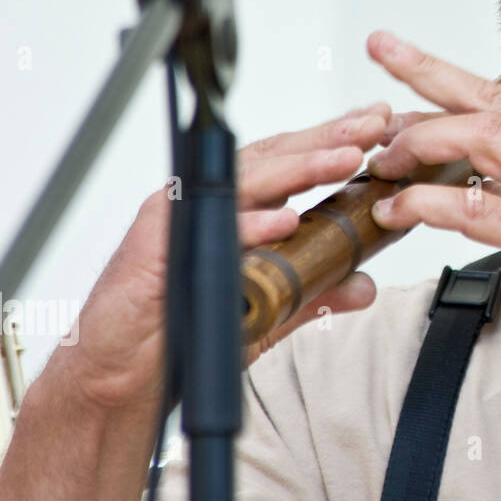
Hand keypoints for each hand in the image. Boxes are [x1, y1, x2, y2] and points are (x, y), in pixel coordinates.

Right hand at [57, 103, 390, 415]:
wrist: (120, 376)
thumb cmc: (185, 330)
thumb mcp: (267, 310)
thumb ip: (315, 292)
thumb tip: (364, 285)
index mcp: (237, 208)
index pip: (292, 163)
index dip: (335, 141)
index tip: (380, 125)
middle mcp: (210, 203)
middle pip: (276, 158)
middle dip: (328, 138)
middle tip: (374, 124)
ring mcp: (183, 219)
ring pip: (248, 182)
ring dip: (301, 168)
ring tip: (346, 159)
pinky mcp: (156, 248)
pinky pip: (209, 230)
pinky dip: (249, 224)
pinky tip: (285, 221)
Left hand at [363, 31, 500, 396]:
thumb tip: (487, 181)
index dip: (451, 78)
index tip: (408, 61)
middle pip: (489, 98)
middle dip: (426, 69)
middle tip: (381, 50)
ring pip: (480, 134)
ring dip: (420, 139)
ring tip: (384, 161)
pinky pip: (469, 206)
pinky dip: (421, 203)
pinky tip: (397, 212)